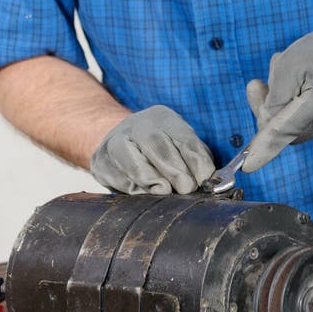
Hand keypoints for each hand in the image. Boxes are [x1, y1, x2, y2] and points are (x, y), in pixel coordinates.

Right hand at [90, 105, 214, 194]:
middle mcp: (136, 125)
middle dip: (173, 167)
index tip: (204, 179)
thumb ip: (197, 161)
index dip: (195, 159)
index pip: (182, 136)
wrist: (120, 143)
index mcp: (162, 118)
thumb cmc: (160, 149)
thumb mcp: (181, 147)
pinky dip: (130, 187)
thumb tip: (213, 181)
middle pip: (154, 142)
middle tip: (186, 188)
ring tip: (163, 191)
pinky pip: (115, 176)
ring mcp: (114, 142)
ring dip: (149, 177)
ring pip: (129, 156)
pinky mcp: (100, 162)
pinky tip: (143, 193)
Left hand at [243, 18, 312, 172]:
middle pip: (288, 130)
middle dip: (268, 112)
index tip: (248, 166)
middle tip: (256, 86)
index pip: (289, 126)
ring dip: (280, 109)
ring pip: (293, 130)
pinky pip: (303, 128)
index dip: (266, 143)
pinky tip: (302, 92)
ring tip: (287, 81)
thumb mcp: (287, 64)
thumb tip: (264, 128)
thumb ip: (274, 99)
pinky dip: (294, 113)